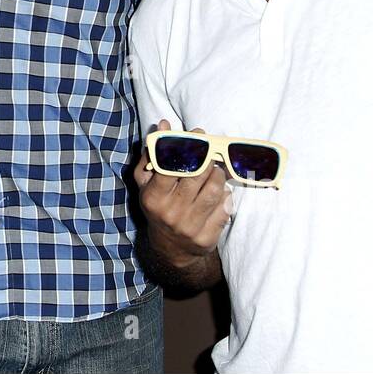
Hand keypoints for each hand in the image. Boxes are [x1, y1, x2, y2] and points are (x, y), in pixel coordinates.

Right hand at [135, 119, 231, 263]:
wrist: (170, 248)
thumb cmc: (159, 206)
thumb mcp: (146, 182)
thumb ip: (153, 153)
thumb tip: (163, 125)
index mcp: (153, 197)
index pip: (171, 166)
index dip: (187, 146)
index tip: (198, 135)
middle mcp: (170, 213)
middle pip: (197, 175)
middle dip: (208, 158)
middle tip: (212, 151)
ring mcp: (190, 227)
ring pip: (215, 190)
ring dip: (219, 174)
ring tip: (216, 170)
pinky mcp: (207, 237)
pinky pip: (225, 207)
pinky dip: (225, 194)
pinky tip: (219, 191)